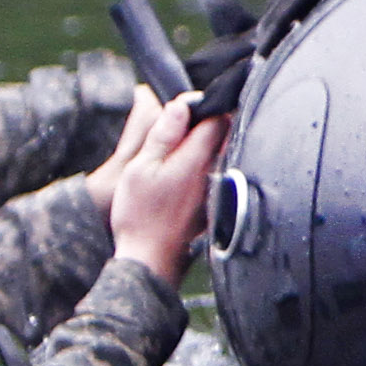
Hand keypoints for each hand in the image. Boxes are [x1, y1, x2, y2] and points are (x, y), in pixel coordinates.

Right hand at [98, 88, 234, 279]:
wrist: (150, 260)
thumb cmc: (140, 215)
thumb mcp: (141, 168)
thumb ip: (164, 135)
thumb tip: (182, 105)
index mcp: (198, 159)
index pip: (218, 118)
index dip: (203, 107)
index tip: (185, 109)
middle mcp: (216, 172)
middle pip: (225, 135)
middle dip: (208, 124)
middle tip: (180, 129)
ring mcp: (219, 189)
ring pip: (223, 154)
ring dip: (207, 145)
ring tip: (177, 153)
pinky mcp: (216, 203)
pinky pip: (219, 173)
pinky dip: (206, 166)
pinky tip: (184, 176)